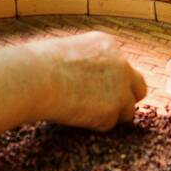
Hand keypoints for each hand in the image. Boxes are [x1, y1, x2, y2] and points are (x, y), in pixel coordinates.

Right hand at [31, 30, 147, 130]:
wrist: (33, 78)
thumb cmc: (36, 66)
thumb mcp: (65, 53)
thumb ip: (84, 64)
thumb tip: (84, 82)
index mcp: (106, 45)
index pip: (121, 67)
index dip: (110, 82)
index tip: (96, 91)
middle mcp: (121, 62)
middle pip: (138, 87)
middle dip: (125, 99)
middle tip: (103, 108)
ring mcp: (121, 86)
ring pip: (127, 110)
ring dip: (109, 115)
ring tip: (80, 113)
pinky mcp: (114, 108)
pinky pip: (110, 124)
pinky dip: (95, 125)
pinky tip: (75, 116)